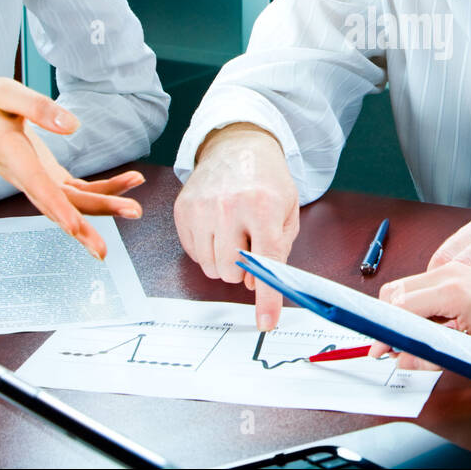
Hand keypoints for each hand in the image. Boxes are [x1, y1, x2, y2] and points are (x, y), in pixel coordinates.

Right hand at [0, 77, 144, 258]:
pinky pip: (79, 191)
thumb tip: (74, 126)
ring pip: (73, 202)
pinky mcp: (49, 178)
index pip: (37, 186)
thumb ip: (37, 107)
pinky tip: (131, 182)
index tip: (75, 228)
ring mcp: (38, 181)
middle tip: (128, 216)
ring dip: (106, 207)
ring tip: (136, 209)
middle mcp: (26, 177)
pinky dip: (106, 190)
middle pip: (61, 204)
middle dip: (92, 218)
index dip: (57, 207)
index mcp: (11, 154)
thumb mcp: (3, 92)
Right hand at [174, 123, 298, 329]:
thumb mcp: (287, 211)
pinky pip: (194, 254)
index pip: (266, 262)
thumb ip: (279, 250)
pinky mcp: (182, 210)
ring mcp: (201, 208)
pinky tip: (218, 229)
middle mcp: (229, 207)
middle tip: (250, 249)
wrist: (237, 146)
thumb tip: (257, 285)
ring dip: (225, 262)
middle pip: (231, 271)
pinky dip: (208, 250)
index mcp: (262, 206)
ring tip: (234, 236)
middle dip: (243, 270)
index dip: (267, 297)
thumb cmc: (267, 181)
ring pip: (211, 267)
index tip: (265, 323)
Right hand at [366, 262, 470, 369]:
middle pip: (396, 292)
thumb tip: (402, 361)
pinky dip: (415, 304)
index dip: (384, 331)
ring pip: (406, 286)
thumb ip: (434, 356)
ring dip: (402, 312)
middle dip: (388, 320)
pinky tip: (432, 325)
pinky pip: (422, 284)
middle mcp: (449, 273)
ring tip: (418, 339)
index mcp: (453, 291)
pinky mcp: (456, 271)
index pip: (399, 307)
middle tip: (393, 349)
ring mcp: (452, 269)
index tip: (378, 350)